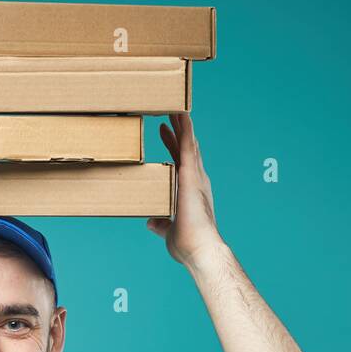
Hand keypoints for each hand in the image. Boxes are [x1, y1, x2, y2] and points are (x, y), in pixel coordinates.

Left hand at [146, 112, 224, 265]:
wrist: (199, 248)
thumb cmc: (188, 244)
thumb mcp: (168, 230)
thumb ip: (161, 223)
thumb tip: (151, 222)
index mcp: (190, 190)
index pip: (179, 161)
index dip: (172, 145)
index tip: (164, 131)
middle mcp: (195, 179)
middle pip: (186, 147)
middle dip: (179, 129)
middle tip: (171, 110)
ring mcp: (194, 175)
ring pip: (188, 142)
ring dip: (182, 123)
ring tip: (175, 104)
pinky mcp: (191, 174)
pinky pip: (188, 146)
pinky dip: (185, 129)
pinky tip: (181, 114)